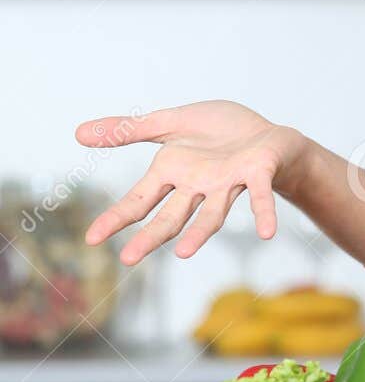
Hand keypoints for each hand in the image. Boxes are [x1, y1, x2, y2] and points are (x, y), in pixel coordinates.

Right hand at [75, 102, 307, 265]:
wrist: (269, 134)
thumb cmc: (220, 133)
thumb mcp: (169, 123)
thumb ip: (129, 130)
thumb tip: (78, 134)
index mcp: (173, 173)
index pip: (139, 201)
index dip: (117, 218)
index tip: (92, 239)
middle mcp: (198, 187)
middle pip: (171, 216)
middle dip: (150, 236)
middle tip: (129, 259)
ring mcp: (228, 183)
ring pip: (211, 214)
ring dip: (199, 233)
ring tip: (184, 252)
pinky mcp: (257, 174)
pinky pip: (260, 195)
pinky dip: (263, 213)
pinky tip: (267, 232)